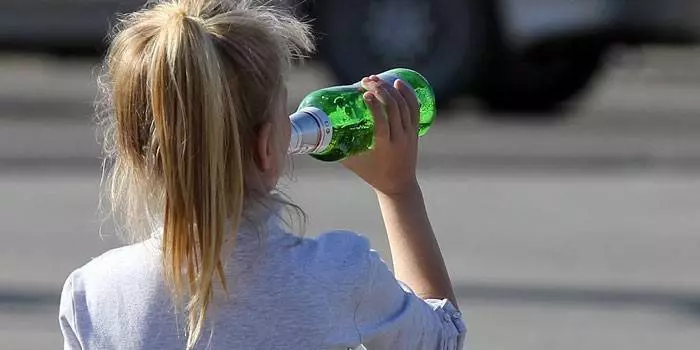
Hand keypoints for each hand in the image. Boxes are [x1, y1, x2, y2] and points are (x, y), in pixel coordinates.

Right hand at [342, 75, 420, 195]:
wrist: (398, 186)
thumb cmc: (372, 174)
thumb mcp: (353, 163)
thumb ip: (338, 149)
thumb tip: (318, 133)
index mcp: (384, 147)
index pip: (382, 122)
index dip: (375, 106)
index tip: (364, 93)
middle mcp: (399, 138)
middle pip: (393, 109)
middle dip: (380, 91)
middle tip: (366, 81)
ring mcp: (409, 134)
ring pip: (404, 106)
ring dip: (391, 89)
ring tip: (376, 80)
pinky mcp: (415, 131)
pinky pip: (415, 109)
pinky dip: (408, 94)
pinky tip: (398, 82)